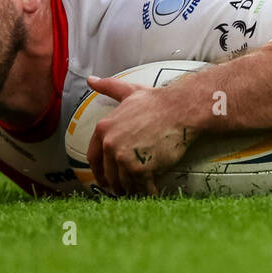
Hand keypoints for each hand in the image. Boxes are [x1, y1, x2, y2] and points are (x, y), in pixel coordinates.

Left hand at [84, 75, 196, 196]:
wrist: (181, 109)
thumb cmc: (157, 101)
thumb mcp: (128, 92)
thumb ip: (108, 87)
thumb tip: (90, 79)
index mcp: (103, 129)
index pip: (93, 158)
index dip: (99, 171)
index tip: (104, 180)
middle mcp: (109, 145)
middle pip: (109, 174)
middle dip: (117, 184)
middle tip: (125, 189)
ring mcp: (124, 158)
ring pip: (124, 183)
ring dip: (132, 190)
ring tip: (140, 192)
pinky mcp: (140, 169)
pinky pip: (142, 187)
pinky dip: (148, 192)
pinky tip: (153, 192)